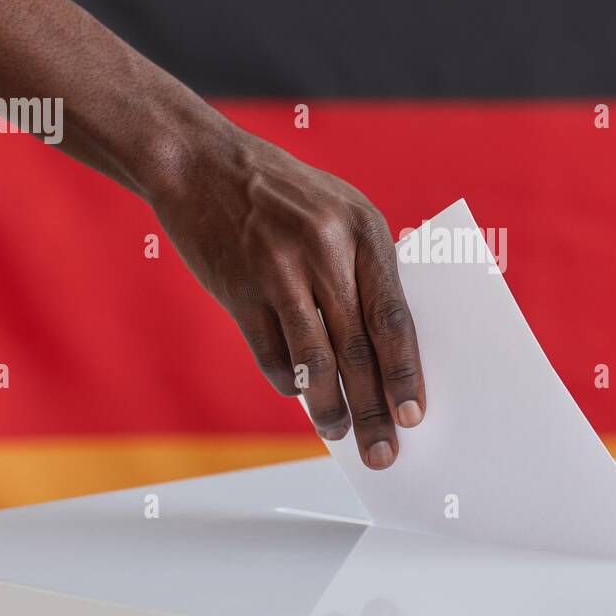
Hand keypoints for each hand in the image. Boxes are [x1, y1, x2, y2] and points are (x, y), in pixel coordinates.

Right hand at [149, 121, 424, 469]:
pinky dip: (288, 382)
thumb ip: (363, 271)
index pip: (393, 316)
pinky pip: (270, 353)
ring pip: (314, 361)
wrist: (200, 163)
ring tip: (341, 434)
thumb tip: (384, 352)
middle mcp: (324, 250)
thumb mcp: (338, 213)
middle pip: (358, 349)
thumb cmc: (283, 196)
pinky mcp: (238, 289)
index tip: (415, 414)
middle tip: (384, 452)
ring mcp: (278, 270)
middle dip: (374, 408)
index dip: (405, 372)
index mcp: (363, 229)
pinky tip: (298, 394)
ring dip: (330, 408)